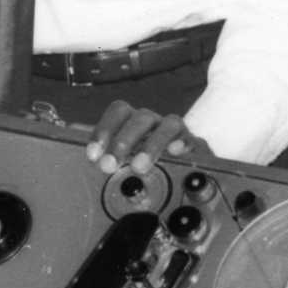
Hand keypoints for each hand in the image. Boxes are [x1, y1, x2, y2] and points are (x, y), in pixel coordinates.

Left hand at [85, 102, 213, 173]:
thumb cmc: (143, 169)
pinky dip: (182, 143)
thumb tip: (93, 169)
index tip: (93, 156)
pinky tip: (175, 152)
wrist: (182, 174)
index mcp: (131, 122)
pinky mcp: (194, 145)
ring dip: (151, 146)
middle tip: (109, 166)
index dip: (103, 130)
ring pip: (167, 126)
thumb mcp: (121, 167)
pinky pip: (190, 139)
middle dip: (122, 142)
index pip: (118, 113)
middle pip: (139, 118)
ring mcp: (175, 131)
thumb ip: (108, 165)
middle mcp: (152, 122)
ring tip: (138, 167)